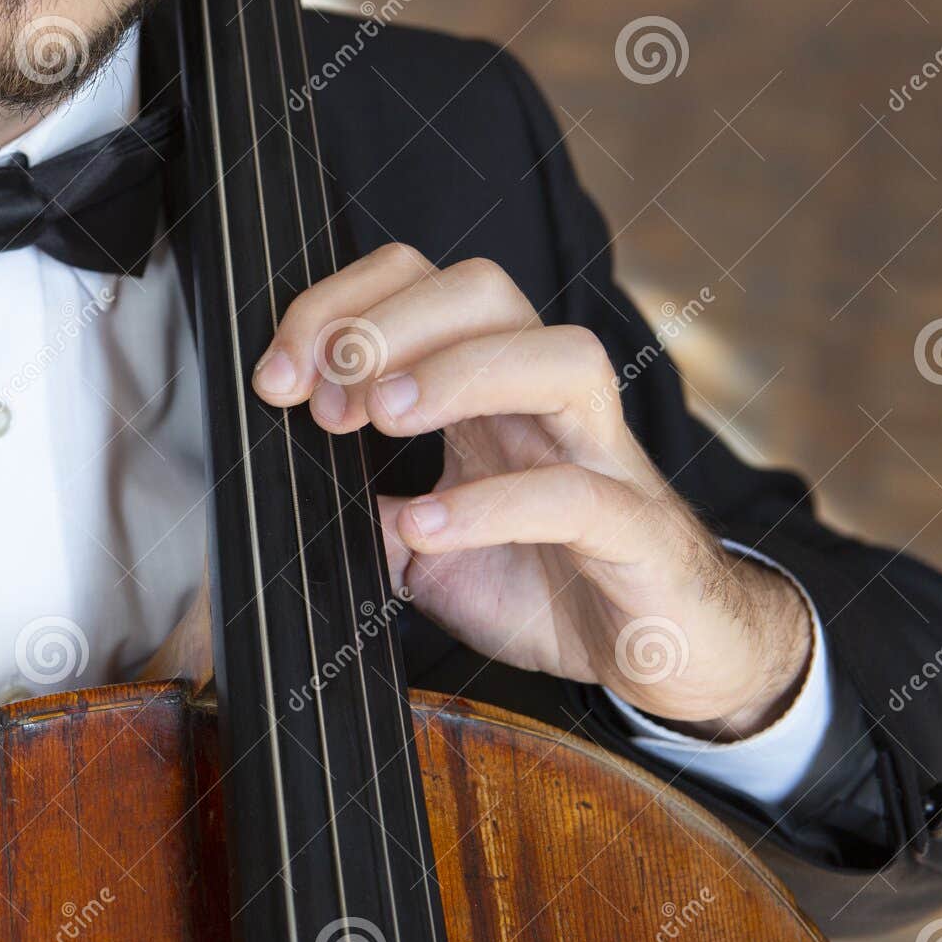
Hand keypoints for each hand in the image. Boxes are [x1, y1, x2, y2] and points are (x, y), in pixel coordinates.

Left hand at [251, 245, 811, 738]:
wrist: (663, 655)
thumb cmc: (548, 583)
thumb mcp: (428, 555)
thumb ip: (370, 518)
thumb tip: (298, 496)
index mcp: (490, 392)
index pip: (421, 286)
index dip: (341, 308)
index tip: (278, 378)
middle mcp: (548, 405)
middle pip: (485, 290)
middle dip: (388, 324)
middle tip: (323, 397)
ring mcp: (603, 460)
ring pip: (561, 359)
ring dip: (457, 371)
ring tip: (380, 419)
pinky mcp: (637, 533)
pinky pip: (576, 496)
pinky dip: (492, 504)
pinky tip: (425, 524)